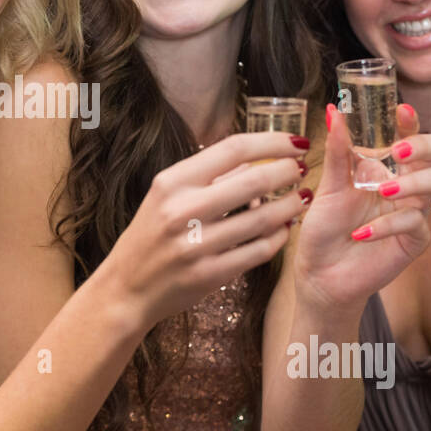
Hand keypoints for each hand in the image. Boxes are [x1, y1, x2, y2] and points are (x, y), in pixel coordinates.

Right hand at [93, 132, 310, 326]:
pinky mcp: (210, 275)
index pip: (232, 149)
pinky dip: (279, 237)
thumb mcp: (166, 195)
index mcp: (172, 182)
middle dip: (288, 172)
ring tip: (302, 199)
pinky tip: (285, 228)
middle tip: (302, 170)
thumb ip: (207, 176)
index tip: (295, 143)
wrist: (129, 287)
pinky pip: (258, 252)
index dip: (271, 142)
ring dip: (290, 206)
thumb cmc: (151, 235)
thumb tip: (255, 158)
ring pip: (262, 219)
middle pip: (253, 181)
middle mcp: (182, 211)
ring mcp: (196, 245)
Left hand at [293, 103, 430, 312]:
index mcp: (385, 169)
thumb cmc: (324, 228)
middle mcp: (405, 186)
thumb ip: (338, 152)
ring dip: (410, 185)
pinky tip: (362, 233)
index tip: (401, 109)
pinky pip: (415, 223)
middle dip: (424, 147)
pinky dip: (388, 224)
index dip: (411, 123)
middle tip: (399, 151)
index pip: (408, 138)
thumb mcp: (328, 187)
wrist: (321, 273)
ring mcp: (414, 212)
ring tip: (381, 193)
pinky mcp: (415, 240)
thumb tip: (332, 111)